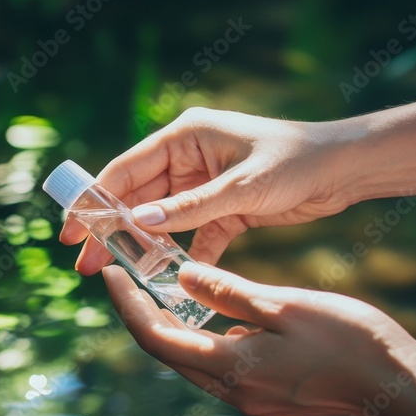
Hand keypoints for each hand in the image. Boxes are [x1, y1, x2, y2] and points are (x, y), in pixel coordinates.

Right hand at [61, 107, 355, 274]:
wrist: (345, 168)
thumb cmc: (296, 162)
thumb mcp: (240, 187)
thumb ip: (189, 208)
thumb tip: (136, 226)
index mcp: (184, 137)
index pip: (125, 170)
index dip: (93, 200)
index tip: (71, 230)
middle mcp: (188, 158)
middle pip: (136, 197)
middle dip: (109, 229)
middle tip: (83, 263)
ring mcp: (204, 184)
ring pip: (160, 219)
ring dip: (140, 245)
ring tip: (114, 273)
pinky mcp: (224, 208)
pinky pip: (192, 234)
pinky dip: (179, 254)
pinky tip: (163, 278)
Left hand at [102, 261, 415, 415]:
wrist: (396, 385)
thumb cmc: (347, 338)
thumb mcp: (283, 304)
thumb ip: (227, 293)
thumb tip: (181, 277)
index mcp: (230, 368)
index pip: (155, 339)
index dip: (127, 306)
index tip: (111, 274)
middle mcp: (232, 391)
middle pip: (167, 353)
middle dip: (142, 313)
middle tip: (129, 275)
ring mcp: (249, 399)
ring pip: (192, 360)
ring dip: (171, 326)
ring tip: (161, 287)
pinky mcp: (265, 397)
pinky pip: (218, 365)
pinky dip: (202, 337)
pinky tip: (209, 313)